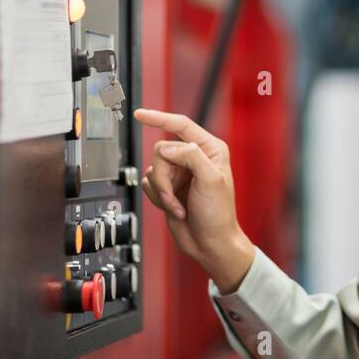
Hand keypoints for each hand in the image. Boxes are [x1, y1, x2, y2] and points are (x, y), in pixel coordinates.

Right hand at [134, 108, 252, 291]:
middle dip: (164, 177)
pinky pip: (149, 184)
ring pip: (153, 169)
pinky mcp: (168, 188)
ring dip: (162, 191)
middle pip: (161, 152)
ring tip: (179, 205)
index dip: (159, 118)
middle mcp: (193, 158)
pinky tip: (174, 208)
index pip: (181, 125)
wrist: (209, 243)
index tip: (140, 115)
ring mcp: (180, 174)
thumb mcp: (210, 180)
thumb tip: (168, 148)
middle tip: (174, 195)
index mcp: (209, 149)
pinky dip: (158, 198)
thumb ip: (190, 156)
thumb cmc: (218, 214)